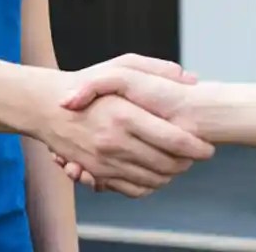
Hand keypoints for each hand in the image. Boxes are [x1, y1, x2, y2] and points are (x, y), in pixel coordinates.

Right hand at [34, 55, 212, 197]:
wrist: (47, 107)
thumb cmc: (86, 82)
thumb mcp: (120, 66)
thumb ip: (156, 70)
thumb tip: (189, 78)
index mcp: (125, 115)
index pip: (174, 140)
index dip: (197, 147)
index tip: (207, 147)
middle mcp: (115, 141)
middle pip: (167, 164)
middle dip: (189, 163)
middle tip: (197, 155)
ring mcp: (105, 161)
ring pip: (153, 179)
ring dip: (172, 174)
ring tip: (179, 162)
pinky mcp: (97, 173)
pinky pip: (133, 189)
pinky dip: (151, 185)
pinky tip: (157, 172)